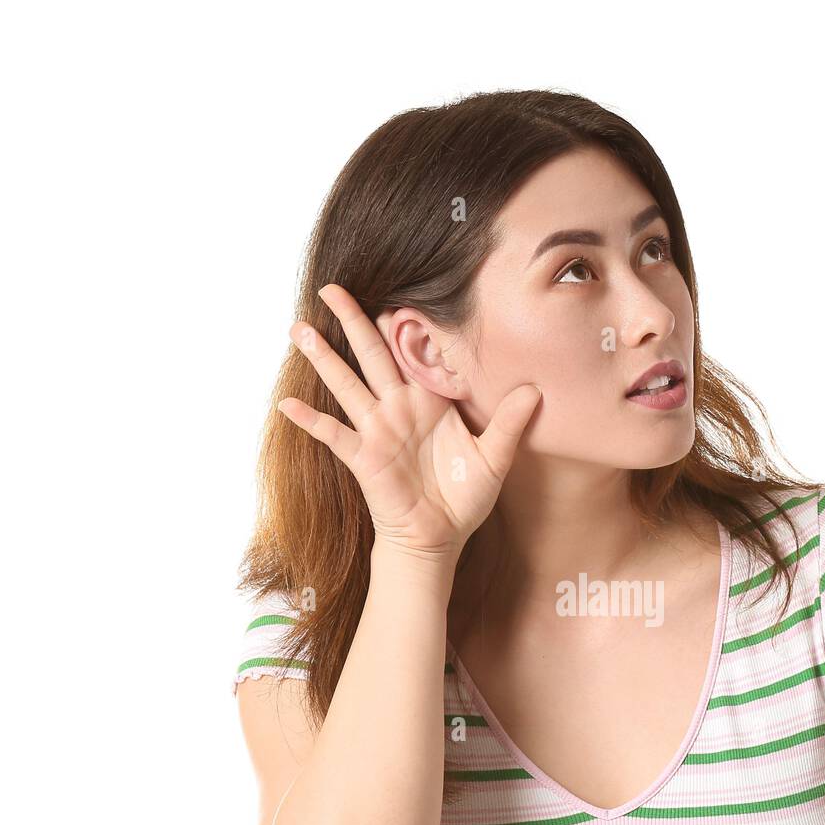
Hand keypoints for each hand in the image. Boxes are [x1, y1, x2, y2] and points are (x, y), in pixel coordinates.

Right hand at [279, 283, 540, 558]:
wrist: (438, 538)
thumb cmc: (463, 498)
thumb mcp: (494, 459)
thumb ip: (511, 424)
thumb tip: (537, 390)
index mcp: (429, 401)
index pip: (413, 352)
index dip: (404, 324)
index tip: (396, 290)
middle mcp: (398, 408)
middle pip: (372, 355)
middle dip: (352, 321)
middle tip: (332, 286)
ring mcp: (377, 430)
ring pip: (346, 383)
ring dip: (323, 357)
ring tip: (299, 327)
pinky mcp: (363, 457)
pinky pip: (333, 434)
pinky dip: (310, 420)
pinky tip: (287, 403)